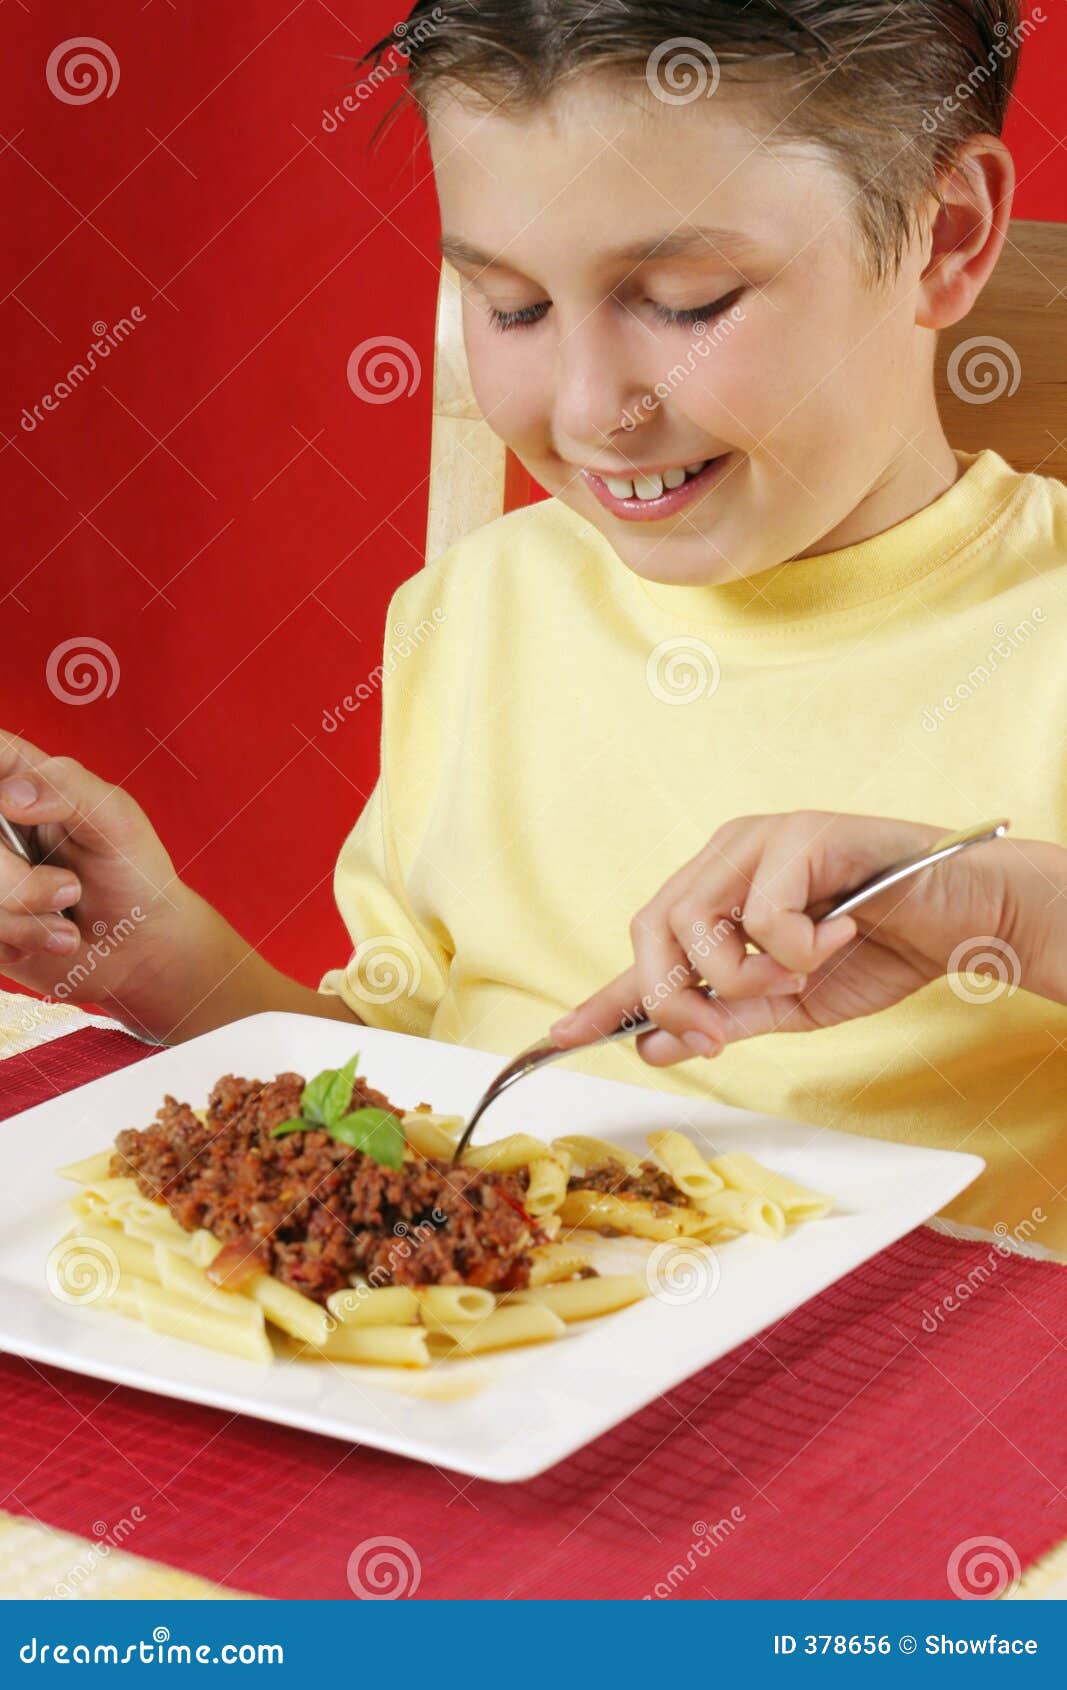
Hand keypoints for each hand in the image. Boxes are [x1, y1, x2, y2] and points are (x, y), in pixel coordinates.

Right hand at [0, 731, 189, 1015]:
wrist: (139, 946)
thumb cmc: (133, 871)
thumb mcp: (116, 818)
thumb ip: (67, 789)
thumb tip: (9, 794)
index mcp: (19, 778)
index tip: (11, 807)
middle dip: (18, 881)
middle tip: (72, 889)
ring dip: (24, 919)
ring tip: (68, 926)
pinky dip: (16, 943)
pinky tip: (46, 941)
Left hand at [549, 810, 1049, 1066]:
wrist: (959, 921)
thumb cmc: (879, 950)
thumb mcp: (790, 1004)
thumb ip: (723, 1019)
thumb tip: (652, 1044)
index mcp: (717, 894)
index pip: (647, 948)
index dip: (604, 996)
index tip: (557, 1037)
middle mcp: (724, 860)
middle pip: (651, 933)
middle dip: (675, 998)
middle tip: (716, 1035)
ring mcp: (757, 839)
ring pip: (696, 927)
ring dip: (747, 976)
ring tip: (805, 967)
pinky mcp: (798, 834)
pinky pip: (763, 916)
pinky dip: (801, 947)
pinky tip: (843, 930)